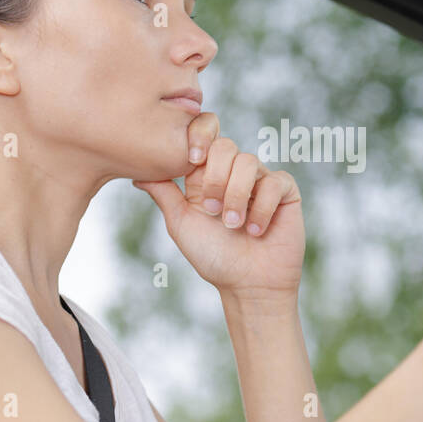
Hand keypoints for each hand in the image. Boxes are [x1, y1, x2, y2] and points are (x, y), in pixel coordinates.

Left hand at [132, 112, 305, 298]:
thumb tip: (137, 173)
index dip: (199, 136)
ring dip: (236, 197)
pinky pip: (275, 182)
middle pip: (225, 146)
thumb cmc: (214, 257)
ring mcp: (261, 181)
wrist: (248, 285)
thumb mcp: (181, 223)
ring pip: (249, 162)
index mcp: (208, 175)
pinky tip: (256, 230)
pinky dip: (261, 208)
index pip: (205, 137)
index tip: (191, 160)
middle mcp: (235, 174)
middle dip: (216, 178)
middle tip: (212, 210)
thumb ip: (164, 194)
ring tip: (233, 225)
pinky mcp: (285, 192)